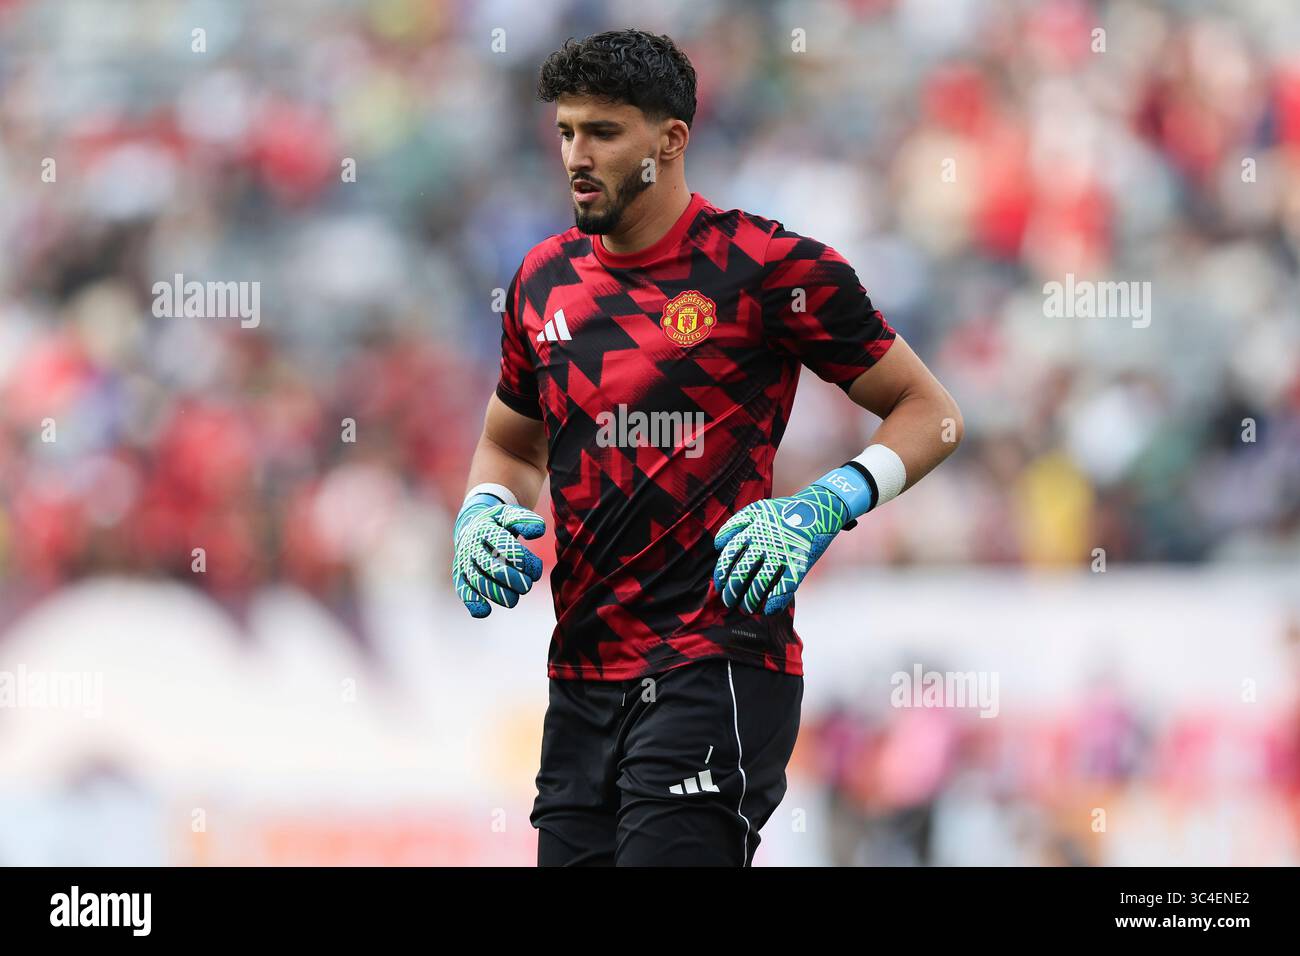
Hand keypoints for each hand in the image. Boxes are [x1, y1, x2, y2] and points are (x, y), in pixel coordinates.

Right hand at [452, 497, 545, 617]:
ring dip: (497, 593)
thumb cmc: (498, 524)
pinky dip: (472, 601)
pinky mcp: (459, 575)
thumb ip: (525, 520)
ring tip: (513, 600)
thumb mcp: (511, 516)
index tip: (535, 571)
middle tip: (526, 586)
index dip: (521, 559)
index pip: (503, 545)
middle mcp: (471, 545)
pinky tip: (485, 611)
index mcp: (485, 528)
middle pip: (490, 566)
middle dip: (511, 579)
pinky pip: (462, 589)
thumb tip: (538, 531)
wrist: (471, 526)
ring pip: (477, 580)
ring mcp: (464, 561)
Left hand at [712, 483, 851, 614]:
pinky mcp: (800, 564)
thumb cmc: (783, 512)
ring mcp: (782, 555)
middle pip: (741, 574)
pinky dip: (775, 602)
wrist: (818, 509)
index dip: (721, 575)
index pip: (728, 557)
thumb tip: (717, 546)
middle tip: (730, 602)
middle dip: (732, 592)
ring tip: (746, 609)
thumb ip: (734, 525)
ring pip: (760, 584)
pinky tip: (768, 610)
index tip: (720, 587)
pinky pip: (785, 587)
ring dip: (750, 601)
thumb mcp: (756, 510)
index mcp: (752, 531)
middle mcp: (764, 544)